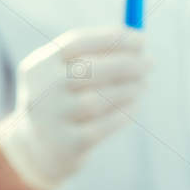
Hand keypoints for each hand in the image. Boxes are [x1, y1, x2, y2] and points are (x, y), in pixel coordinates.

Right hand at [0, 28, 150, 189]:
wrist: (39, 150)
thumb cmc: (65, 100)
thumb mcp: (67, 74)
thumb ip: (99, 54)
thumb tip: (139, 40)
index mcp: (39, 66)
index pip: (76, 43)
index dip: (113, 39)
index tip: (142, 39)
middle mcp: (41, 91)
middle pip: (87, 70)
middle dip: (126, 63)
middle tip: (150, 62)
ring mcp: (52, 120)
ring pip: (97, 100)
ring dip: (128, 89)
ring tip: (143, 84)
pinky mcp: (68, 144)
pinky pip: (104, 125)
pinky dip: (124, 112)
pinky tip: (134, 105)